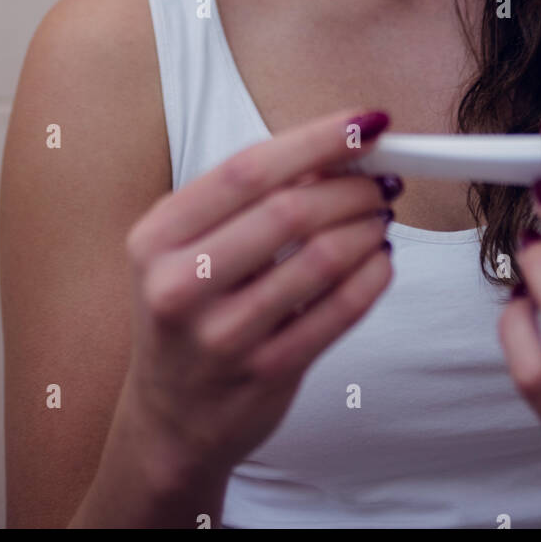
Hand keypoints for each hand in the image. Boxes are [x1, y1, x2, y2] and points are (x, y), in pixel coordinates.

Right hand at [120, 107, 394, 487]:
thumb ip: (252, 199)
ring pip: (320, 260)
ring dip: (367, 229)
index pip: (249, 168)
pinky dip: (373, 276)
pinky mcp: (265, 374)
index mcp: (157, 236)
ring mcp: (222, 336)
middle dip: (352, 187)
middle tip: (383, 180)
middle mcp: (180, 284)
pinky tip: (380, 260)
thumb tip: (337, 150)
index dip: (318, 139)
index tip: (367, 122)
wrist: (171, 419)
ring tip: (380, 217)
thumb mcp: (192, 247)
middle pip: (288, 210)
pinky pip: (339, 312)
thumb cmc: (191, 311)